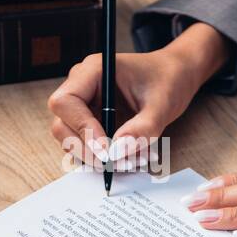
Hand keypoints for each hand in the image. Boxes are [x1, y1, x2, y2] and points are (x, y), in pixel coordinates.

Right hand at [47, 22, 230, 167]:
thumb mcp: (163, 104)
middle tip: (114, 165)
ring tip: (129, 163)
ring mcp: (84, 104)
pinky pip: (86, 144)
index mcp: (93, 71)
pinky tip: (128, 160)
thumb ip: (143, 128)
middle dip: (85, 149)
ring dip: (95, 157)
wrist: (174, 76)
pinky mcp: (92, 120)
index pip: (66, 102)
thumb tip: (118, 152)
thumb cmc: (168, 80)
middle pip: (62, 124)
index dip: (82, 129)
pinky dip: (103, 157)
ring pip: (71, 138)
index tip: (106, 151)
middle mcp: (82, 86)